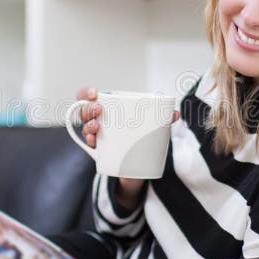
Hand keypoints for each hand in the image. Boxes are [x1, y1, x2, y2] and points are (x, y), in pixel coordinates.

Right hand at [75, 86, 180, 208]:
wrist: (138, 165)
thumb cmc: (139, 136)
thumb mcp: (149, 125)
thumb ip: (162, 119)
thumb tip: (175, 113)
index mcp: (106, 109)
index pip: (87, 96)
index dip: (86, 93)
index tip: (94, 93)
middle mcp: (97, 121)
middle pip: (83, 111)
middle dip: (88, 109)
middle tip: (99, 110)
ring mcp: (96, 137)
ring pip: (84, 127)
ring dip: (88, 126)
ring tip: (96, 128)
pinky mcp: (99, 152)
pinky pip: (89, 146)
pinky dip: (90, 143)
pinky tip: (94, 142)